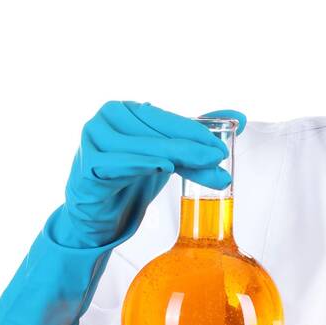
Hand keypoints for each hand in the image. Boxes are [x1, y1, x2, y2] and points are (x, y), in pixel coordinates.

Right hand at [53, 101, 246, 249]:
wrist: (96, 214)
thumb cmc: (130, 179)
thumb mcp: (166, 157)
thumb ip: (196, 138)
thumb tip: (239, 119)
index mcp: (124, 110)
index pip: (163, 118)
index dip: (194, 131)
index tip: (221, 146)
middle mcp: (105, 120)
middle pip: (154, 132)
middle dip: (189, 147)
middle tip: (218, 158)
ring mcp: (91, 141)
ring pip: (139, 147)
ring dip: (173, 156)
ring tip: (200, 164)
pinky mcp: (85, 168)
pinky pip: (116, 164)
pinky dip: (141, 165)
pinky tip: (163, 166)